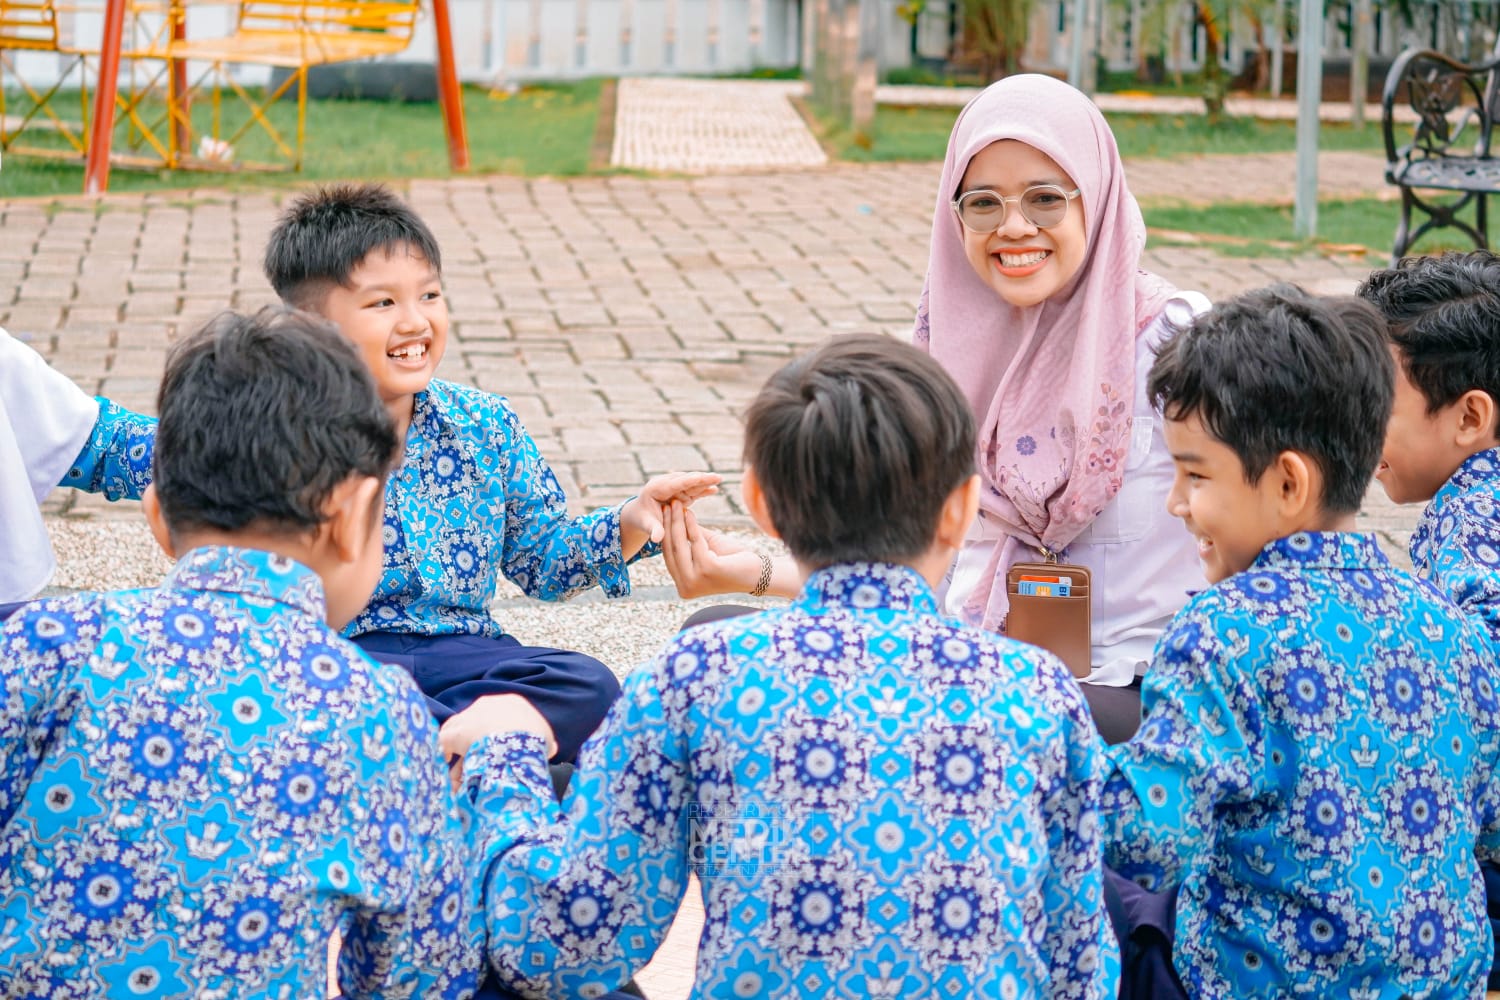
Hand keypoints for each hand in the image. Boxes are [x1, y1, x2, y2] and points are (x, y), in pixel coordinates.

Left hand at [438, 694, 557, 788]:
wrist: (519, 740)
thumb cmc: (535, 739)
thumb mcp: (546, 738)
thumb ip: (545, 742)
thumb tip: (551, 748)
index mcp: (510, 702)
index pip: (497, 715)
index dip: (495, 734)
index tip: (495, 752)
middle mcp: (486, 704)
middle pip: (475, 724)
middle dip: (475, 746)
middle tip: (476, 768)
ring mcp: (469, 717)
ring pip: (456, 731)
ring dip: (458, 753)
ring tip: (458, 776)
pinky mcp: (455, 732)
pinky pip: (443, 741)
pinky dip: (442, 752)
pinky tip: (444, 764)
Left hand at [623, 471, 721, 544]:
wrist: (640, 515)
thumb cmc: (642, 520)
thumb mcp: (646, 524)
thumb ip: (653, 529)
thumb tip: (657, 539)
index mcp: (656, 488)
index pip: (675, 484)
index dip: (690, 481)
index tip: (701, 477)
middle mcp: (666, 484)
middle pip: (686, 480)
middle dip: (702, 479)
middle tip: (717, 477)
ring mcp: (674, 487)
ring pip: (692, 483)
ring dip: (705, 482)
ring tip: (719, 479)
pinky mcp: (680, 492)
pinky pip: (694, 490)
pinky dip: (704, 489)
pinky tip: (715, 489)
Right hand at [662, 501, 769, 598]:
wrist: (758, 571)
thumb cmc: (733, 560)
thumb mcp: (706, 548)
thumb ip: (689, 537)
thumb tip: (673, 516)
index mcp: (683, 587)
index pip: (669, 556)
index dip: (665, 534)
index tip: (664, 514)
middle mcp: (686, 588)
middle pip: (672, 550)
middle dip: (669, 524)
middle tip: (667, 505)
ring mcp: (695, 581)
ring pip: (681, 545)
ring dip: (678, 521)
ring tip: (677, 504)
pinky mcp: (707, 570)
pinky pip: (696, 542)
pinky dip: (692, 525)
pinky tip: (689, 512)